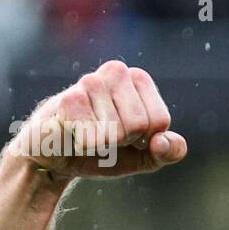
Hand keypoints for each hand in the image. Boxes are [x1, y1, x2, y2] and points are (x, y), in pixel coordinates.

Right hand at [3, 60, 187, 178]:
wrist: (58, 157)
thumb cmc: (106, 150)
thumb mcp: (147, 156)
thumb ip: (170, 151)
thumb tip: (161, 142)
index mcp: (139, 79)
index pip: (160, 121)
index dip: (146, 140)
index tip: (129, 137)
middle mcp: (116, 72)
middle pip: (139, 124)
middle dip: (125, 141)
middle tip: (106, 136)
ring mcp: (89, 82)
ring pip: (117, 131)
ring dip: (103, 145)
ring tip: (89, 134)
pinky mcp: (66, 100)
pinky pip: (93, 137)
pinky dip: (85, 146)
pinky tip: (73, 135)